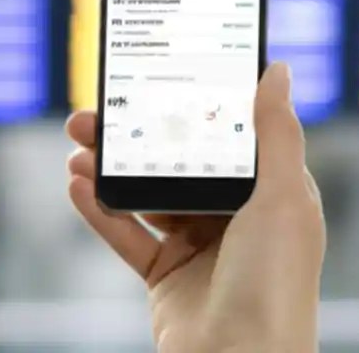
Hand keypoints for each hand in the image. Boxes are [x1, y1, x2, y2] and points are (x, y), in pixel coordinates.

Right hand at [65, 62, 325, 352]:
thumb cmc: (275, 287)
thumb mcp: (282, 198)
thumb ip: (275, 132)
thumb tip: (276, 70)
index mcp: (271, 194)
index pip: (228, 134)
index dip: (193, 104)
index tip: (158, 75)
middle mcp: (236, 217)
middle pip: (178, 159)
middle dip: (137, 134)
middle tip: (97, 113)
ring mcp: (198, 247)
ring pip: (146, 193)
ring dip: (110, 169)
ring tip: (76, 148)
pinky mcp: (166, 276)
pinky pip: (127, 234)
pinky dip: (99, 210)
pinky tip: (76, 186)